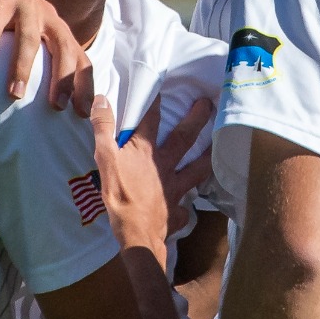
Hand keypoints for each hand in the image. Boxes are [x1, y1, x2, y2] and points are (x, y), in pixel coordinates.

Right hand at [0, 0, 92, 113]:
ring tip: (15, 95)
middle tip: (58, 107)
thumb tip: (42, 104)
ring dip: (22, 68)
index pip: (79, 57)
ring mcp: (22, 3)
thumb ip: (36, 57)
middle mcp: (44, 14)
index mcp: (55, 26)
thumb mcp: (22, 34)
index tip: (83, 114)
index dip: (84, 84)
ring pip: (28, 39)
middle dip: (63, 78)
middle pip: (63, 47)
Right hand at [91, 95, 214, 254]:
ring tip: (217, 148)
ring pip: (196, 169)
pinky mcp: (175, 209)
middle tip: (209, 104)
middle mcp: (165, 165)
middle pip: (184, 138)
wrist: (136, 232)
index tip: (163, 86)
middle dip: (196, 119)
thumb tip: (102, 99)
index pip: (151, 119)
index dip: (155, 101)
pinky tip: (187, 207)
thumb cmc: (119, 194)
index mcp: (146, 151)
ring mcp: (174, 187)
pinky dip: (185, 207)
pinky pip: (183, 208)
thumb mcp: (105, 158)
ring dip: (207, 157)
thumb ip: (103, 128)